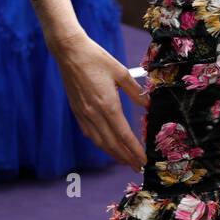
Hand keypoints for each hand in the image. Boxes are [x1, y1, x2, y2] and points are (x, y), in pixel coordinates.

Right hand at [49, 31, 146, 167]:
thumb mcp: (121, 72)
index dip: (134, 150)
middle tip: (138, 167)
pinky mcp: (77, 111)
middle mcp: (94, 114)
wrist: (70, 53)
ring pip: (99, 141)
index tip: (143, 160)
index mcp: (107, 104)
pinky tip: (107, 145)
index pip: (123, 134)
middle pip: (111, 143)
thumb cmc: (97, 59)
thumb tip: (148, 105)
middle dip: (126, 157)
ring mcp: (83, 114)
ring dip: (113, 154)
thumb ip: (135, 91)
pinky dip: (100, 143)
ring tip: (125, 161)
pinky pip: (90, 133)